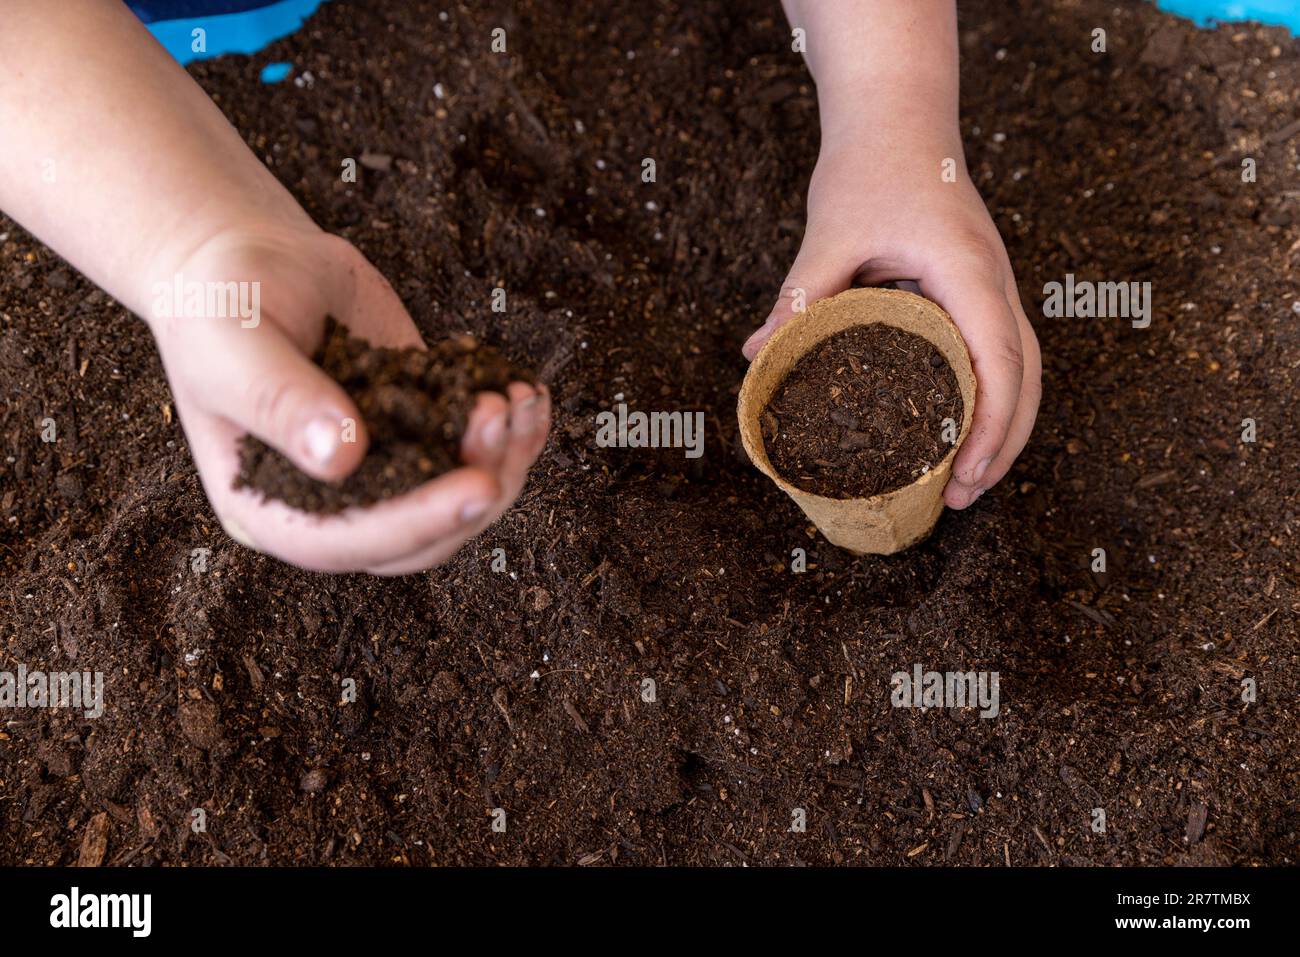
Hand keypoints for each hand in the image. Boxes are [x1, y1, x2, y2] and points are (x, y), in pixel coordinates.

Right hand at [148, 224, 548, 573]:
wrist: (253, 258)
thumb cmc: (220, 303)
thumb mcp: (233, 344)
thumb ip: (279, 399)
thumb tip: (339, 458)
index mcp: (272, 505)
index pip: (352, 542)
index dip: (418, 525)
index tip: (476, 486)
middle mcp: (334, 502)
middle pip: (421, 538)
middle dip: (476, 488)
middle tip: (498, 416)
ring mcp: (383, 468)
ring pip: (458, 499)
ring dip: (504, 459)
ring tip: (518, 398)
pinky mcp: (421, 430)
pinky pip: (474, 453)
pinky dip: (513, 432)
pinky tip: (529, 392)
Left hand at [742, 131, 1039, 508]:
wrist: (899, 116)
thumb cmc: (870, 165)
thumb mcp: (830, 231)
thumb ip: (800, 296)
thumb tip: (754, 356)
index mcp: (969, 271)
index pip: (1002, 362)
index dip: (992, 426)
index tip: (968, 475)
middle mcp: (995, 282)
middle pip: (1028, 379)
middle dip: (1004, 444)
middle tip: (962, 498)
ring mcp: (993, 287)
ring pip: (1023, 369)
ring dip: (1003, 427)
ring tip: (965, 482)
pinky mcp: (977, 290)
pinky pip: (999, 353)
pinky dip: (988, 399)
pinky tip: (956, 432)